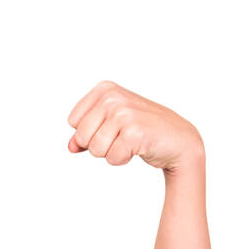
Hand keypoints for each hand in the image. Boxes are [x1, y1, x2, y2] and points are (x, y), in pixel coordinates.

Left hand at [66, 80, 202, 173]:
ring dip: (112, 153)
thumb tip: (70, 146)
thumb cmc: (144, 131)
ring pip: (95, 149)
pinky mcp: (133, 132)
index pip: (74, 122)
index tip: (112, 128)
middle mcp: (112, 97)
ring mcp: (124, 113)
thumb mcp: (112, 125)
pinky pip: (112, 158)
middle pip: (82, 137)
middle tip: (122, 137)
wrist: (179, 140)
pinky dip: (123, 159)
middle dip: (99, 145)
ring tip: (130, 142)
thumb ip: (87, 134)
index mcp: (104, 89)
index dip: (90, 132)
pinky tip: (139, 148)